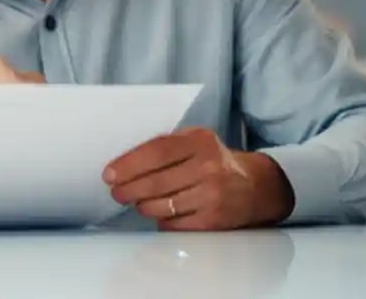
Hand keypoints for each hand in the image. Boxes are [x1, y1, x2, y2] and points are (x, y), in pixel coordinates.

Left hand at [103, 128, 293, 230]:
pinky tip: (160, 214)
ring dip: (143, 206)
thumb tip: (123, 163)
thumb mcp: (196, 142)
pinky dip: (161, 220)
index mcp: (200, 141)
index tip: (109, 174)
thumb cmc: (215, 161)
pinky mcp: (214, 220)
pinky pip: (175, 224)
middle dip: (129, 189)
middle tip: (116, 192)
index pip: (157, 151)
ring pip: (163, 206)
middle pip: (156, 181)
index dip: (129, 164)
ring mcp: (213, 195)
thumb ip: (166, 146)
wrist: (256, 186)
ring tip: (138, 202)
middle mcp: (209, 166)